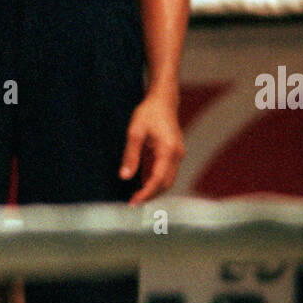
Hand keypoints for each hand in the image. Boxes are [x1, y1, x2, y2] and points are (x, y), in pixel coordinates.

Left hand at [120, 90, 184, 204]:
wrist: (163, 100)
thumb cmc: (149, 113)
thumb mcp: (135, 132)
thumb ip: (131, 155)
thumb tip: (125, 176)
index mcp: (168, 150)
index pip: (158, 179)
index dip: (146, 193)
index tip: (134, 202)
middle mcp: (177, 154)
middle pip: (165, 183)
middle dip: (150, 195)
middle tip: (132, 202)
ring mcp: (177, 154)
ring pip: (167, 180)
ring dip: (153, 190)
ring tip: (136, 197)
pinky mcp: (174, 154)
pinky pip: (166, 173)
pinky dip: (155, 181)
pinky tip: (141, 186)